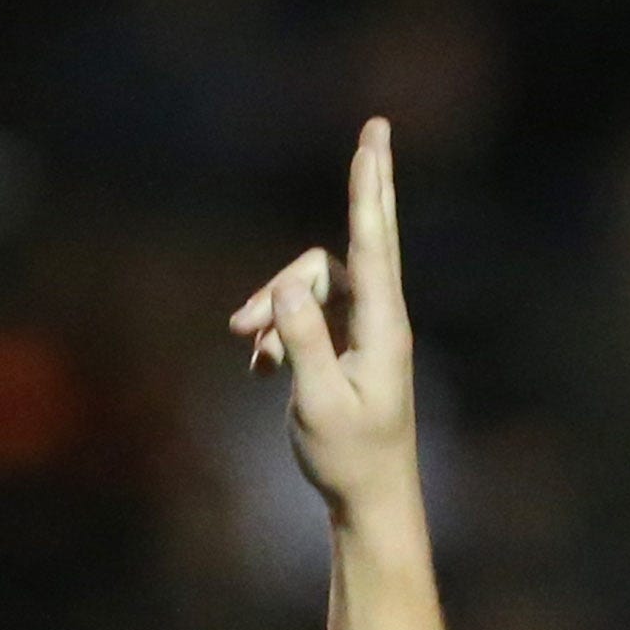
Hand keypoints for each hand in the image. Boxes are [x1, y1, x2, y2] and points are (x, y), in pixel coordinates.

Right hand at [228, 117, 416, 523]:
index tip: (373, 144)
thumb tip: (288, 286)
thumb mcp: (319, 402)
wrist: (369, 501)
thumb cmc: (350, 459)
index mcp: (384, 331)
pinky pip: (301, 315)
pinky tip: (258, 367)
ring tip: (245, 343)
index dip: (369, 191)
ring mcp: (362, 333)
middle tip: (376, 128)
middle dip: (363, 188)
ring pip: (308, 284)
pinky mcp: (344, 346)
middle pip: (360, 240)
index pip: (374, 246)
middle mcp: (380, 323)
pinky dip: (275, 333)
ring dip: (271, 305)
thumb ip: (303, 342)